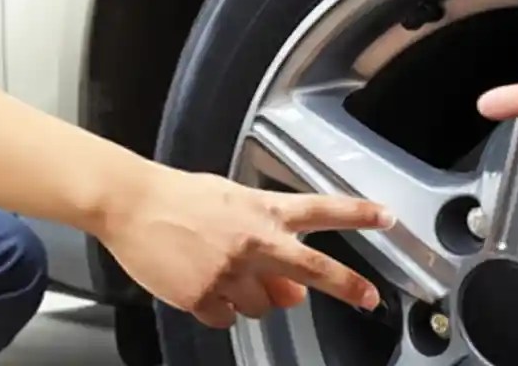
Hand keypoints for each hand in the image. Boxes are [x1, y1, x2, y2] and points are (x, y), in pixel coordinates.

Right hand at [98, 169, 394, 329]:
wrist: (130, 203)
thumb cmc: (177, 198)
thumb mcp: (227, 203)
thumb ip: (263, 238)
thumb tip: (289, 290)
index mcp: (260, 211)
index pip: (319, 209)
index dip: (357, 214)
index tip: (386, 217)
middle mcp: (253, 241)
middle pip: (313, 269)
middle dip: (348, 286)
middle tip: (368, 297)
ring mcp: (230, 270)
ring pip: (262, 306)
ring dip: (248, 297)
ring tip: (216, 270)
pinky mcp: (204, 294)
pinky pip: (225, 319)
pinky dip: (214, 307)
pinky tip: (196, 282)